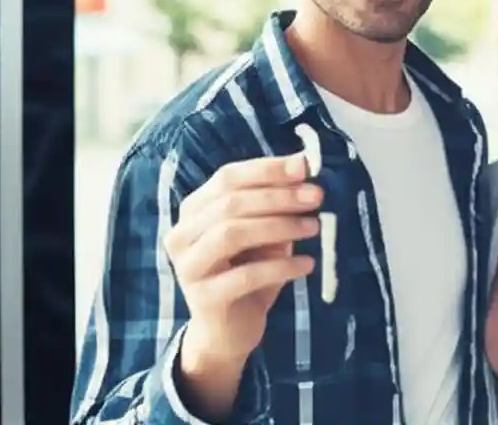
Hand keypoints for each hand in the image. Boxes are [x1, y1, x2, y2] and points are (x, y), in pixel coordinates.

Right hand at [164, 153, 322, 365]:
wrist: (228, 332)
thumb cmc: (248, 272)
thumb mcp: (264, 234)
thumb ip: (275, 205)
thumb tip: (303, 169)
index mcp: (194, 210)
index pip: (227, 177)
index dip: (266, 169)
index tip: (304, 166)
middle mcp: (182, 235)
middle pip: (230, 203)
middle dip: (278, 196)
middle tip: (316, 196)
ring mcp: (188, 267)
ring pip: (232, 234)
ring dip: (279, 226)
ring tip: (313, 227)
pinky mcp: (204, 298)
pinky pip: (246, 276)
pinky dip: (281, 266)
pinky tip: (307, 264)